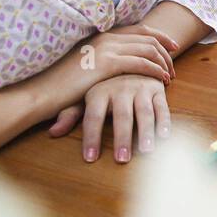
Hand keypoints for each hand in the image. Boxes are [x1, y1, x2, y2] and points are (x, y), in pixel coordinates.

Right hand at [47, 22, 178, 105]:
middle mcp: (106, 37)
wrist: (42, 91)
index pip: (139, 29)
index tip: (173, 46)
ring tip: (170, 76)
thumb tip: (120, 65)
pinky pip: (142, 63)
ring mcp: (107, 48)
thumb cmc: (61, 84)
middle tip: (174, 65)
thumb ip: (103, 60)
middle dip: (166, 50)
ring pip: (149, 49)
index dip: (160, 36)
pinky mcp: (107, 63)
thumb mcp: (86, 66)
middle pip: (148, 38)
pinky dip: (155, 71)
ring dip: (163, 62)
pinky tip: (162, 80)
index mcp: (102, 36)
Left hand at [49, 74, 169, 162]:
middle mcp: (120, 88)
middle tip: (122, 160)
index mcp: (98, 91)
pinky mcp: (157, 89)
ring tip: (146, 152)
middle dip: (122, 139)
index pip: (92, 117)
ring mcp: (140, 87)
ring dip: (146, 133)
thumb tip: (52, 133)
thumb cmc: (103, 84)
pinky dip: (164, 122)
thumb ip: (71, 114)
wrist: (130, 56)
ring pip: (144, 112)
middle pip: (122, 116)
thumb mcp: (85, 95)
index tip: (90, 159)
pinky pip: (162, 107)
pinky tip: (163, 137)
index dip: (91, 138)